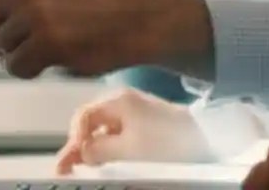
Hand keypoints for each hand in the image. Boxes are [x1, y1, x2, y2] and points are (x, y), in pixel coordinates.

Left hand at [0, 0, 211, 79]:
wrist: (130, 17)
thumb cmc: (81, 10)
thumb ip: (4, 1)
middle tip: (28, 34)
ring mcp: (33, 13)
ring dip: (19, 57)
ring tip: (52, 41)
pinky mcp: (47, 40)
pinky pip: (18, 68)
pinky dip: (35, 69)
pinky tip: (59, 54)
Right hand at [54, 88, 210, 174]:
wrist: (201, 139)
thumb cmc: (165, 140)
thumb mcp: (127, 148)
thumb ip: (99, 149)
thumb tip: (82, 151)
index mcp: (118, 101)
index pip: (84, 115)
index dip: (74, 137)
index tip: (73, 157)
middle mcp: (124, 102)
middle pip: (92, 122)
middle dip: (79, 144)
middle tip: (67, 167)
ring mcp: (135, 112)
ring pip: (104, 130)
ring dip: (93, 147)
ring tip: (84, 166)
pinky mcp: (144, 124)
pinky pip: (118, 134)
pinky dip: (109, 147)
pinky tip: (106, 160)